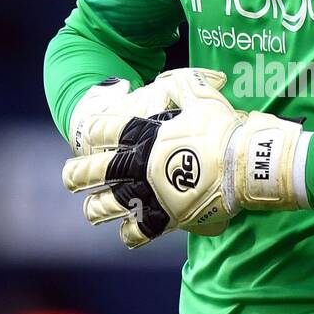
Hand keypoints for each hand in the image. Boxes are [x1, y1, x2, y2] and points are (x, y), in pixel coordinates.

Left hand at [62, 69, 306, 248]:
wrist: (243, 163)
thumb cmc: (223, 129)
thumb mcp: (202, 96)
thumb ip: (182, 85)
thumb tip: (171, 79)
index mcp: (144, 135)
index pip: (103, 131)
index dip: (92, 133)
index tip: (87, 137)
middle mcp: (139, 165)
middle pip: (94, 171)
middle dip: (77, 174)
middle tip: (70, 178)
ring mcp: (148, 193)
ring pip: (107, 205)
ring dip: (96, 208)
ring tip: (91, 210)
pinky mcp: (164, 217)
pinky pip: (137, 231)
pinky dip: (130, 234)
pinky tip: (126, 233)